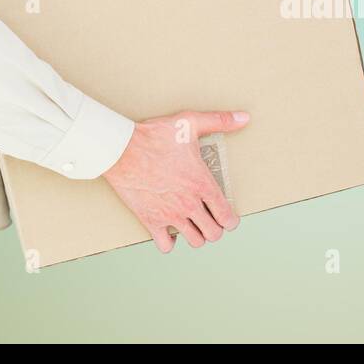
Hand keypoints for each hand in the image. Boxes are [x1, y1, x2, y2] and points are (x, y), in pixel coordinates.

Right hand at [101, 110, 248, 252]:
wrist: (120, 149)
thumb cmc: (154, 136)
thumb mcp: (190, 122)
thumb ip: (219, 121)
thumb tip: (243, 117)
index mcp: (202, 184)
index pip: (227, 216)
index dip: (231, 220)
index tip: (227, 216)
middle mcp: (189, 204)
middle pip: (214, 234)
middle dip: (216, 229)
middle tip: (211, 220)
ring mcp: (170, 214)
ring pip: (194, 242)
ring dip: (197, 236)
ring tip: (194, 226)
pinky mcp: (150, 220)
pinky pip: (166, 246)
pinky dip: (170, 243)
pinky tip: (170, 232)